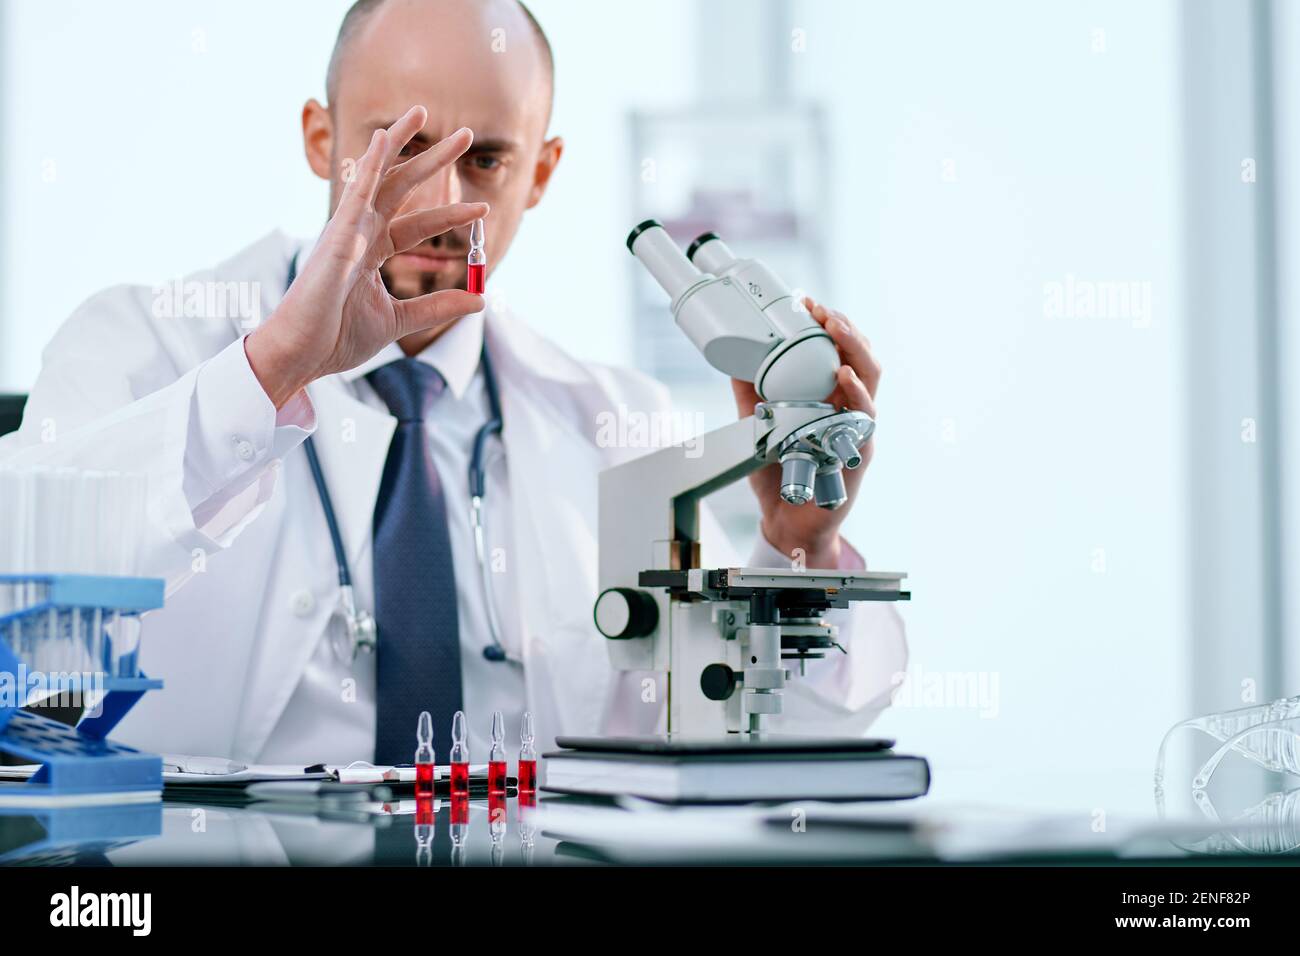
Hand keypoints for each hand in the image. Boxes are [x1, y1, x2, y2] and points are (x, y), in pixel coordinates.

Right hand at [246, 106, 487, 407]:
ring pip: (380, 177)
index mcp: (373, 252)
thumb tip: (479, 299)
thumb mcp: (399, 320)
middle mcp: (361, 233)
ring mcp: (348, 230)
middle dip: (433, 160)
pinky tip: (384, 138)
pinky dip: (371, 164)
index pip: (419, 225)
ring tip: (423, 111)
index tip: (483, 207)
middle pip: (403, 187)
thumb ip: (437, 306)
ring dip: (402, 143)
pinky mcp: (337, 235)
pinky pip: (357, 192)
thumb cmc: (337, 338)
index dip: (451, 215)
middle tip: (464, 134)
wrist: (304, 353)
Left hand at [731, 297, 881, 566]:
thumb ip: (750, 393)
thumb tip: (732, 358)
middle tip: (822, 310)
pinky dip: (856, 394)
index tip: (807, 302)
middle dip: (845, 328)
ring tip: (835, 328)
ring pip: (871, 380)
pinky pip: (864, 419)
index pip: (839, 350)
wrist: (787, 521)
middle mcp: (849, 408)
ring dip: (855, 349)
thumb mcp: (758, 424)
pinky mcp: (859, 452)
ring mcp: (857, 428)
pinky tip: (844, 377)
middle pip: (862, 357)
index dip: (829, 324)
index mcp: (831, 397)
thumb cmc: (780, 474)